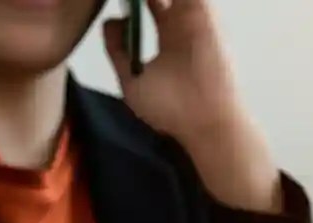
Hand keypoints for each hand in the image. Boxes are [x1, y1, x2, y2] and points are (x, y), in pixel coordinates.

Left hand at [102, 0, 283, 212]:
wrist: (203, 121)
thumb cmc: (170, 110)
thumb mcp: (131, 80)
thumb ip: (116, 50)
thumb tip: (109, 22)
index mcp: (166, 39)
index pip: (146, 7)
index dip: (130, 3)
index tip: (112, 2)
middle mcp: (181, 25)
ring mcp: (193, 19)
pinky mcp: (202, 15)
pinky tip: (145, 0)